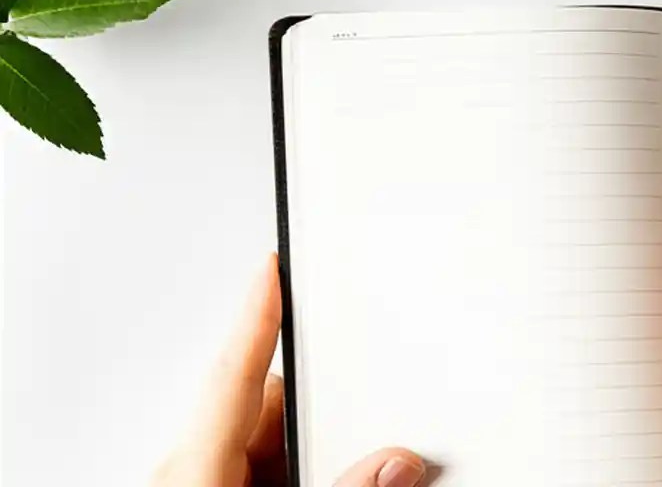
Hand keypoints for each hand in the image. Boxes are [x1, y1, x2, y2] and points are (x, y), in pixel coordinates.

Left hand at [152, 254, 433, 486]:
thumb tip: (397, 462)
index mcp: (196, 468)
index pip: (234, 374)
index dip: (257, 315)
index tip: (272, 266)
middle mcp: (194, 470)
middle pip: (265, 406)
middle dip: (318, 416)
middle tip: (361, 435)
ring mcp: (205, 481)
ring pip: (271, 438)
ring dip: (312, 453)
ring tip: (349, 472)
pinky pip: (263, 464)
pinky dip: (301, 469)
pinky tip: (332, 478)